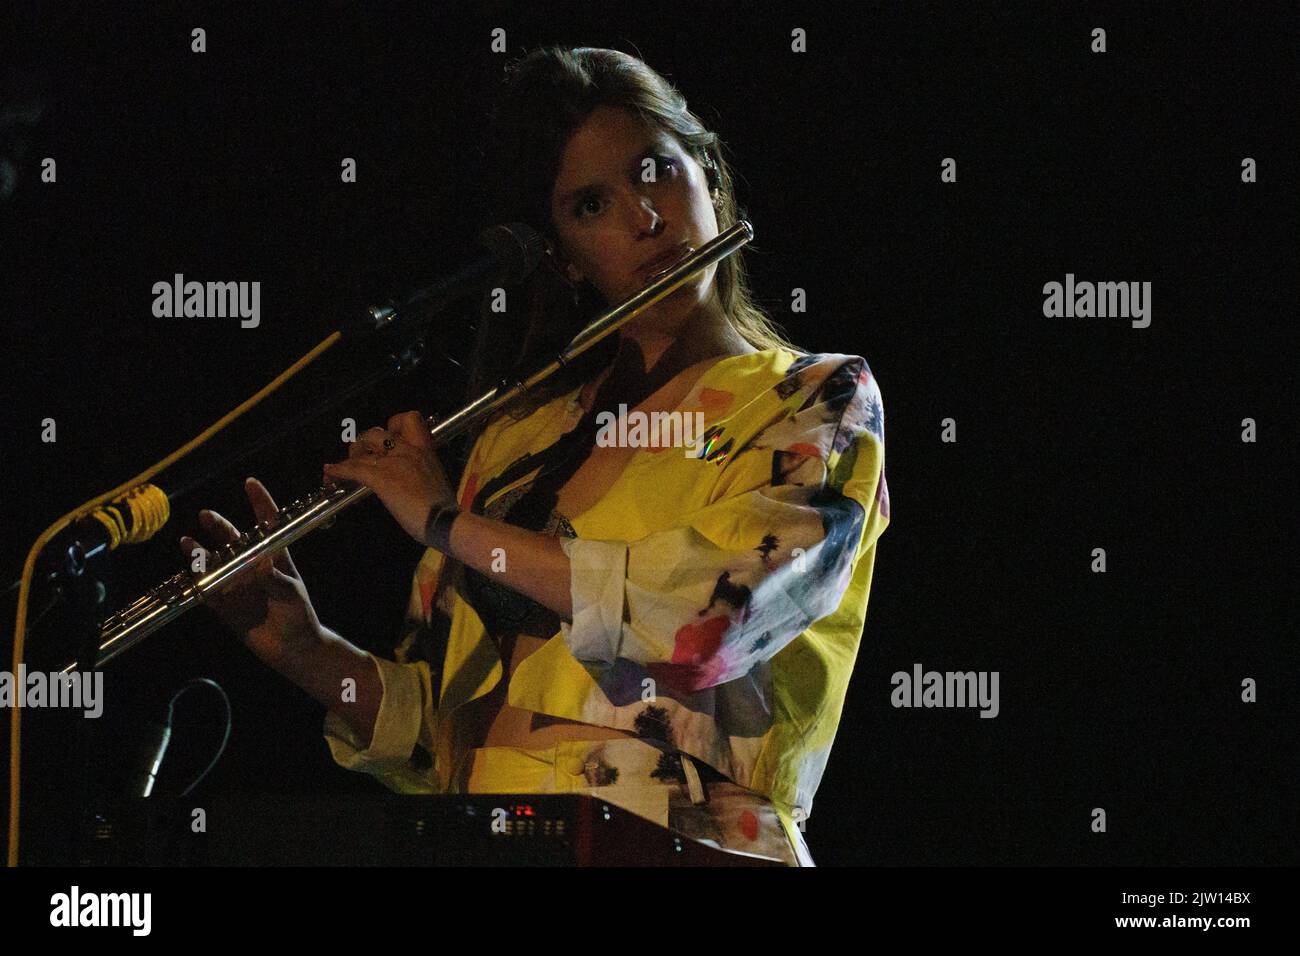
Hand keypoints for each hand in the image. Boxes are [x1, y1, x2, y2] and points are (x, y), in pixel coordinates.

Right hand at [179, 477, 323, 671]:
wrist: (292, 648)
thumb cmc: (298, 615)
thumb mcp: (291, 593)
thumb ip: (275, 578)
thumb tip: (259, 562)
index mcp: (275, 557)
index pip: (268, 524)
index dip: (260, 503)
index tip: (250, 483)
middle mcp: (253, 567)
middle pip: (234, 540)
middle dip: (220, 526)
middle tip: (206, 515)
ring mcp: (238, 584)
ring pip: (216, 562)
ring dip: (201, 551)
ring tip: (187, 541)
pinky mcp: (226, 604)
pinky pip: (207, 588)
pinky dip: (197, 579)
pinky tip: (187, 570)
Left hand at [322, 410, 454, 544]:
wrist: (445, 522)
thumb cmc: (444, 508)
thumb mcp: (436, 482)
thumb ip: (421, 474)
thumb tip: (412, 481)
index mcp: (425, 450)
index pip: (410, 419)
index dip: (394, 425)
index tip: (389, 437)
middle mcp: (408, 450)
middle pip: (377, 432)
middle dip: (365, 442)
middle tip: (362, 456)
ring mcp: (393, 463)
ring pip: (363, 447)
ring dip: (350, 456)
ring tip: (343, 466)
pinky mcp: (382, 479)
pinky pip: (354, 469)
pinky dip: (339, 470)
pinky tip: (331, 474)